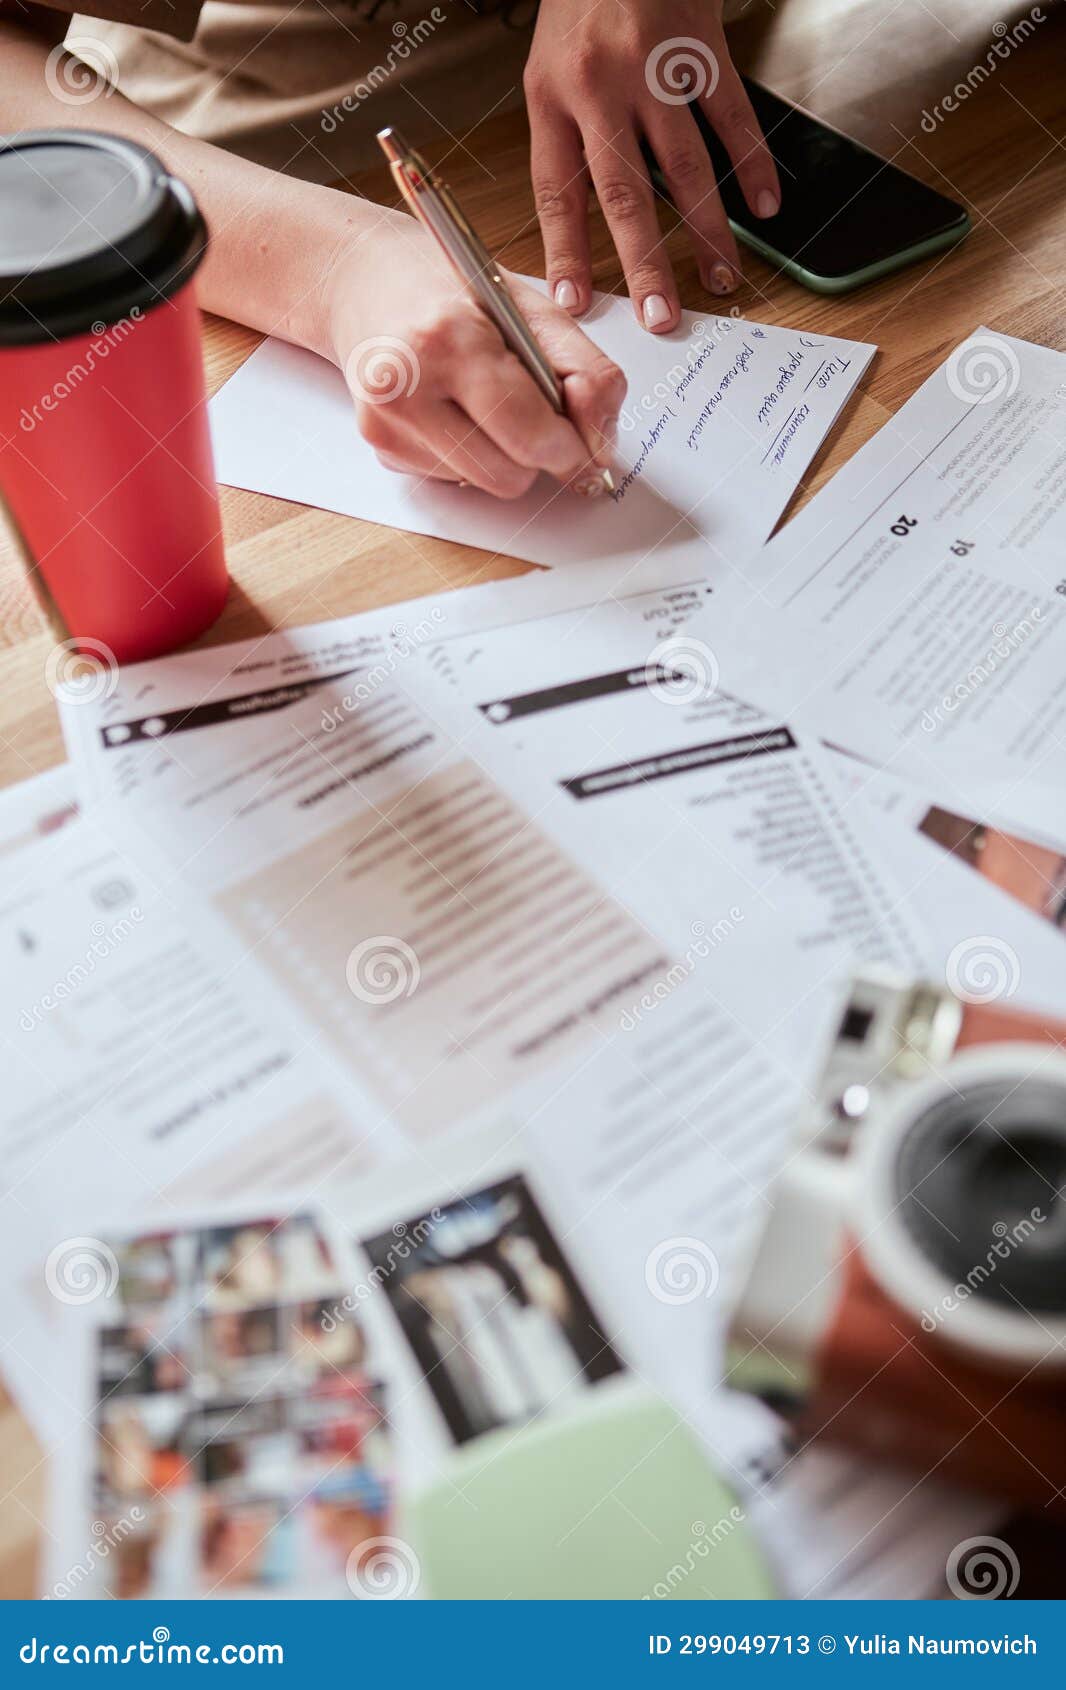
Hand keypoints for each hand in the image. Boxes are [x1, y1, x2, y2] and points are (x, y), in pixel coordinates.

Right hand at [324, 218, 624, 498]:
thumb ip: (584, 372)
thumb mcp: (532, 310)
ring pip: (483, 485)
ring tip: (486, 401)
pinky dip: (470, 455)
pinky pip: (454, 481)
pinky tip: (453, 410)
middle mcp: (406, 384)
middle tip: (536, 414)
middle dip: (537, 455)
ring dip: (503, 456)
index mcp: (450, 338)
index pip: (529, 431)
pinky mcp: (379, 446)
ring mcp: (385, 421)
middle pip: (508, 475)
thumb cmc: (454, 291)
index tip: (585, 446)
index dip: (571, 450)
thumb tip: (600, 448)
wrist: (362, 280)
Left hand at [524, 0, 779, 330]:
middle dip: (643, 263)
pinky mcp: (700, 48)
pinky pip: (732, 116)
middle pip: (622, 192)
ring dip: (707, 229)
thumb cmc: (584, 1)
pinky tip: (765, 205)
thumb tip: (586, 222)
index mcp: (551, 96)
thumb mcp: (549, 67)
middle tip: (660, 315)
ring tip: (720, 275)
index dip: (566, 250)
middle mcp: (598, 87)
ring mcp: (653, 69)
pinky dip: (752, 163)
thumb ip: (567, 136)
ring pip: (684, 166)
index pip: (556, 190)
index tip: (576, 301)